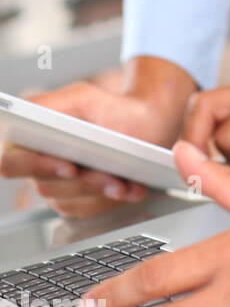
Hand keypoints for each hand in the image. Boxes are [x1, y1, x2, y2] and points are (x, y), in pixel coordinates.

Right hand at [0, 57, 194, 218]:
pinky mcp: (72, 201)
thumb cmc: (110, 108)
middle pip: (45, 185)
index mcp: (29, 136)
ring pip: (67, 200)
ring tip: (126, 182)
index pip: (12, 161)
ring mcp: (53, 185)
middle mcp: (36, 164)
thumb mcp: (82, 97)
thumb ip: (54, 106)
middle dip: (83, 181)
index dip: (36, 166)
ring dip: (100, 192)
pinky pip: (85, 209)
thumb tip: (33, 117)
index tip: (70, 166)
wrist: (140, 124)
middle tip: (111, 177)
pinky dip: (109, 199)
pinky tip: (130, 189)